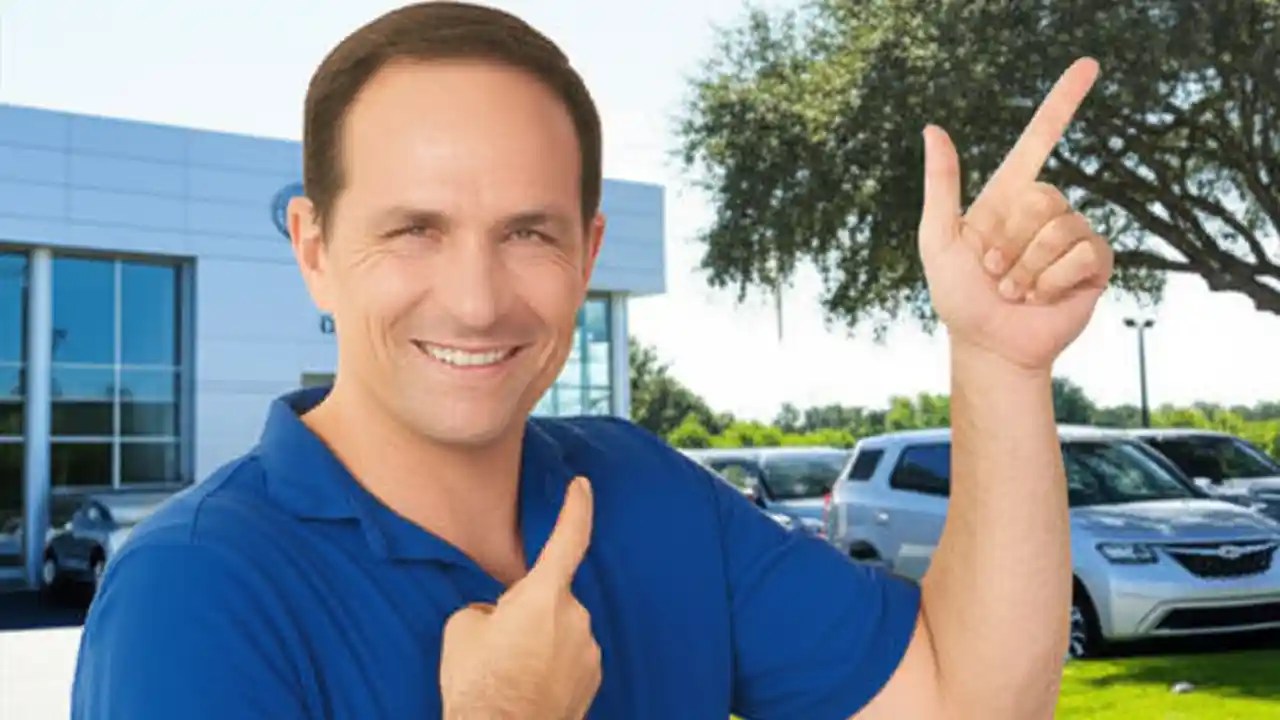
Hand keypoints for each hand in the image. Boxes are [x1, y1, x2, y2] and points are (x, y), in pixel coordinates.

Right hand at [439, 476, 601, 719]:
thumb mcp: (462, 628)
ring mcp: (588, 650)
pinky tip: (527, 687)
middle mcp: (574, 617)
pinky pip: (569, 658)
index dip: (576, 508)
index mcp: (543, 595)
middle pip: (550, 598)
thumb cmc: (480, 684)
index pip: (568, 539)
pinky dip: (550, 667)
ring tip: (510, 673)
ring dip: (539, 643)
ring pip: (560, 631)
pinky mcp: (593, 679)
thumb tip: (497, 617)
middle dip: (528, 612)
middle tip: (498, 644)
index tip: (582, 485)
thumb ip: (487, 608)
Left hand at [918, 58, 1113, 372]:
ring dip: (1029, 266)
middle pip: (1042, 194)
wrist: (990, 346)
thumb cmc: (958, 297)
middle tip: (996, 271)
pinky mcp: (1094, 264)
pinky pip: (1082, 252)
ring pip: (1060, 225)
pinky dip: (1053, 280)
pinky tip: (1043, 297)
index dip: (1062, 103)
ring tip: (1017, 289)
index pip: (1040, 139)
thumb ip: (941, 185)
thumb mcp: (938, 239)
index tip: (1089, 66)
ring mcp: (1071, 236)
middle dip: (1010, 240)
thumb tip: (933, 128)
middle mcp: (1043, 211)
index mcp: (1006, 197)